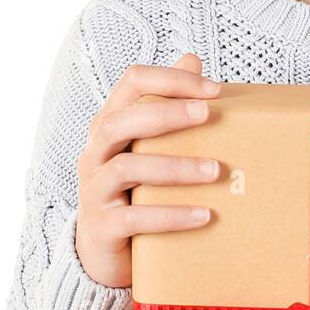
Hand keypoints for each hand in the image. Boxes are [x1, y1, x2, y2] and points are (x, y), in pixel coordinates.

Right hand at [74, 53, 221, 288]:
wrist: (106, 251)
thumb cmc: (135, 189)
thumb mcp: (150, 145)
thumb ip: (168, 105)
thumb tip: (193, 57)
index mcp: (110, 124)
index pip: (132, 83)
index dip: (171, 80)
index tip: (215, 90)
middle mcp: (96, 152)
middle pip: (120, 120)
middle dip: (166, 113)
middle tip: (208, 114)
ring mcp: (94, 189)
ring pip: (126, 168)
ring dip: (174, 167)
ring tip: (215, 171)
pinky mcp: (101, 227)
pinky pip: (133, 218)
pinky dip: (170, 215)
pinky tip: (204, 216)